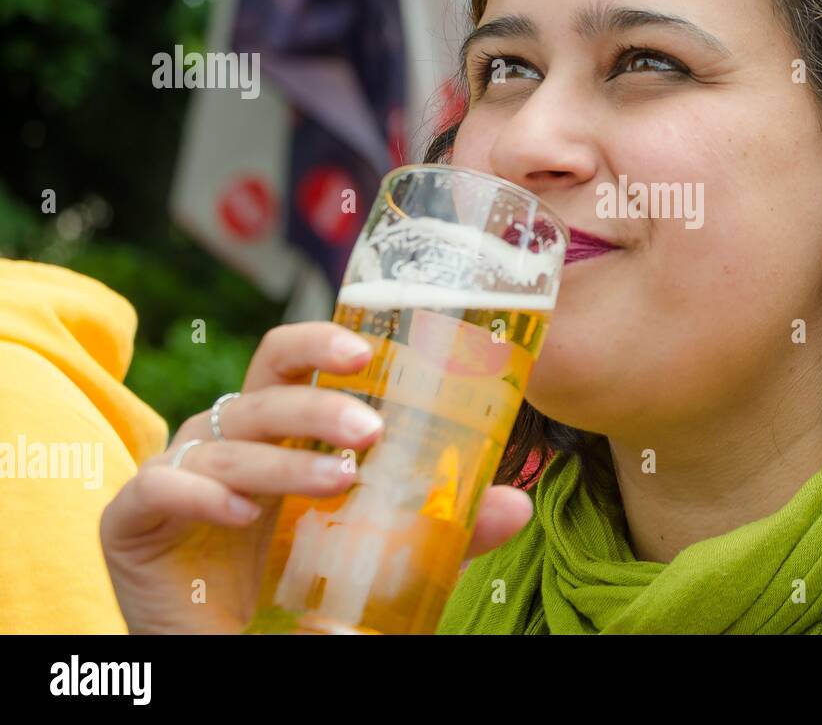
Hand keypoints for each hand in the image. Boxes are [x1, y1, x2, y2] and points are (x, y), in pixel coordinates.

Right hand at [100, 321, 534, 633]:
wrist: (232, 654)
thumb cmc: (299, 588)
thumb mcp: (379, 551)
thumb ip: (441, 527)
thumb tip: (516, 504)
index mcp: (277, 432)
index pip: (289, 360)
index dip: (320, 341)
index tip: (368, 352)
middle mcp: (226, 442)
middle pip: (262, 389)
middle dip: (316, 400)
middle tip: (371, 430)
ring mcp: (176, 476)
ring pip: (224, 441)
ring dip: (284, 458)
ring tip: (339, 481)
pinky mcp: (131, 522)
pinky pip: (157, 487)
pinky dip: (201, 492)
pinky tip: (244, 514)